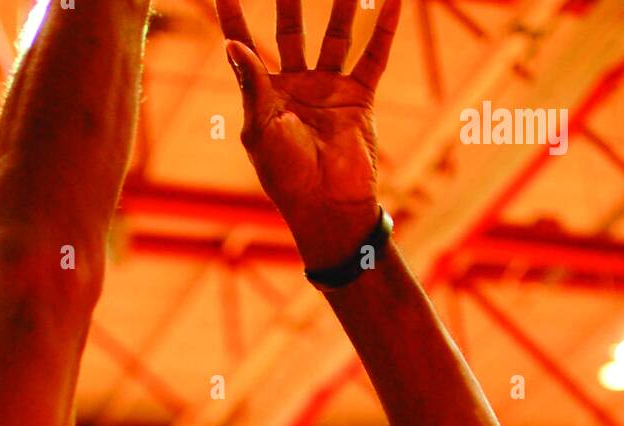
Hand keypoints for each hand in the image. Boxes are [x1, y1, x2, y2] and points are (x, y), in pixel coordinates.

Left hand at [216, 0, 399, 267]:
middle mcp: (297, 86)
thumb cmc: (287, 177)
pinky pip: (373, 56)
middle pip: (291, 29)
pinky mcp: (359, 98)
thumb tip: (230, 43)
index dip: (232, 16)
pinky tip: (393, 0)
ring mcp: (329, 90)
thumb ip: (252, 84)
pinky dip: (384, 29)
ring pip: (335, 35)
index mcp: (265, 95)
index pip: (245, 46)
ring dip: (342, 4)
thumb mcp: (262, 130)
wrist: (328, 207)